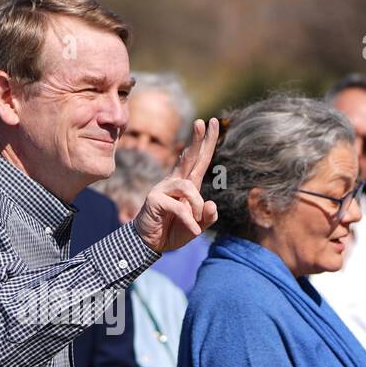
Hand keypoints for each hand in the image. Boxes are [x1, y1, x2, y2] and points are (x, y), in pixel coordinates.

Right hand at [132, 118, 219, 252]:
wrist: (151, 244)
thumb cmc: (174, 231)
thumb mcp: (197, 226)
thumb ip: (207, 217)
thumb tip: (212, 203)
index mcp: (187, 185)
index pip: (199, 160)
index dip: (207, 142)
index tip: (214, 122)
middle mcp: (175, 182)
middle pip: (189, 157)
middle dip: (197, 140)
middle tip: (202, 122)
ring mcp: (163, 188)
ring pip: (188, 187)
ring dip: (196, 206)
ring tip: (197, 221)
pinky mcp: (155, 199)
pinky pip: (178, 206)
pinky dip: (189, 220)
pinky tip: (194, 231)